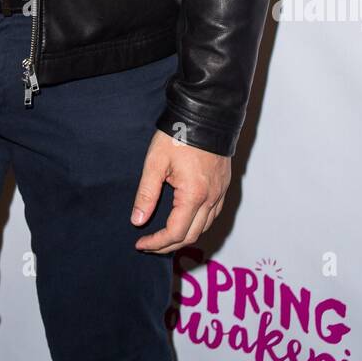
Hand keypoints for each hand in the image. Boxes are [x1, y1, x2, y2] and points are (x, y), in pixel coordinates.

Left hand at [131, 129, 230, 253]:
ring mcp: (220, 193)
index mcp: (193, 195)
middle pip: (191, 236)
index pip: (175, 233)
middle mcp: (211, 199)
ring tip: (163, 235)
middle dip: (168, 245)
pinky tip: (184, 220)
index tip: (140, 244)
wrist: (206, 114)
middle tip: (149, 244)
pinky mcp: (224, 186)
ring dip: (184, 236)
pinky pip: (212, 215)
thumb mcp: (155, 163)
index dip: (156, 243)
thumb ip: (146, 194)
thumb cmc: (179, 135)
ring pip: (204, 228)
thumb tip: (137, 221)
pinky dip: (197, 224)